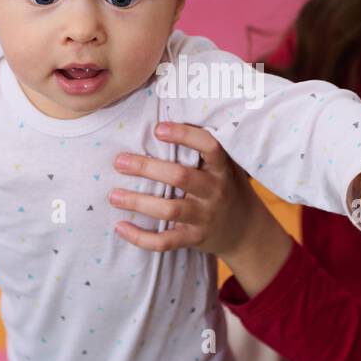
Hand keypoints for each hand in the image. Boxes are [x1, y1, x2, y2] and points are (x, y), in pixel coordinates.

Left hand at [108, 122, 265, 258]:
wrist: (247, 232)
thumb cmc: (228, 189)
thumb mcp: (226, 167)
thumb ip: (203, 150)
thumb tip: (164, 119)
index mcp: (221, 168)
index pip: (209, 146)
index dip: (185, 136)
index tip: (159, 129)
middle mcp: (214, 191)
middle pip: (180, 177)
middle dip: (147, 168)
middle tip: (119, 161)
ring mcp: (204, 217)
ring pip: (169, 210)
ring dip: (138, 202)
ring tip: (113, 196)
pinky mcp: (193, 238)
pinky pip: (165, 241)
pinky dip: (141, 237)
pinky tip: (120, 227)